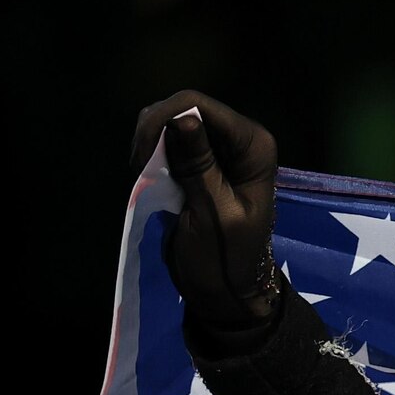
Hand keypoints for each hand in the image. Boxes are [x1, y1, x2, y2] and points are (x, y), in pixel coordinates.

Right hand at [130, 91, 282, 336]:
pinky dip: (151, 155)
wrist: (224, 288)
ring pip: (169, 120)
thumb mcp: (212, 212)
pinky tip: (150, 178)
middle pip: (182, 106)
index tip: (143, 159)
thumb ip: (199, 164)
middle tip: (141, 172)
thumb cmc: (225, 257)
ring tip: (148, 178)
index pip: (199, 106)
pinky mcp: (199, 160)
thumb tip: (183, 117)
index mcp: (254, 146)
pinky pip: (165, 140)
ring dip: (149, 145)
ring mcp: (219, 147)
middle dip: (154, 133)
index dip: (164, 122)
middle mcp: (240, 139)